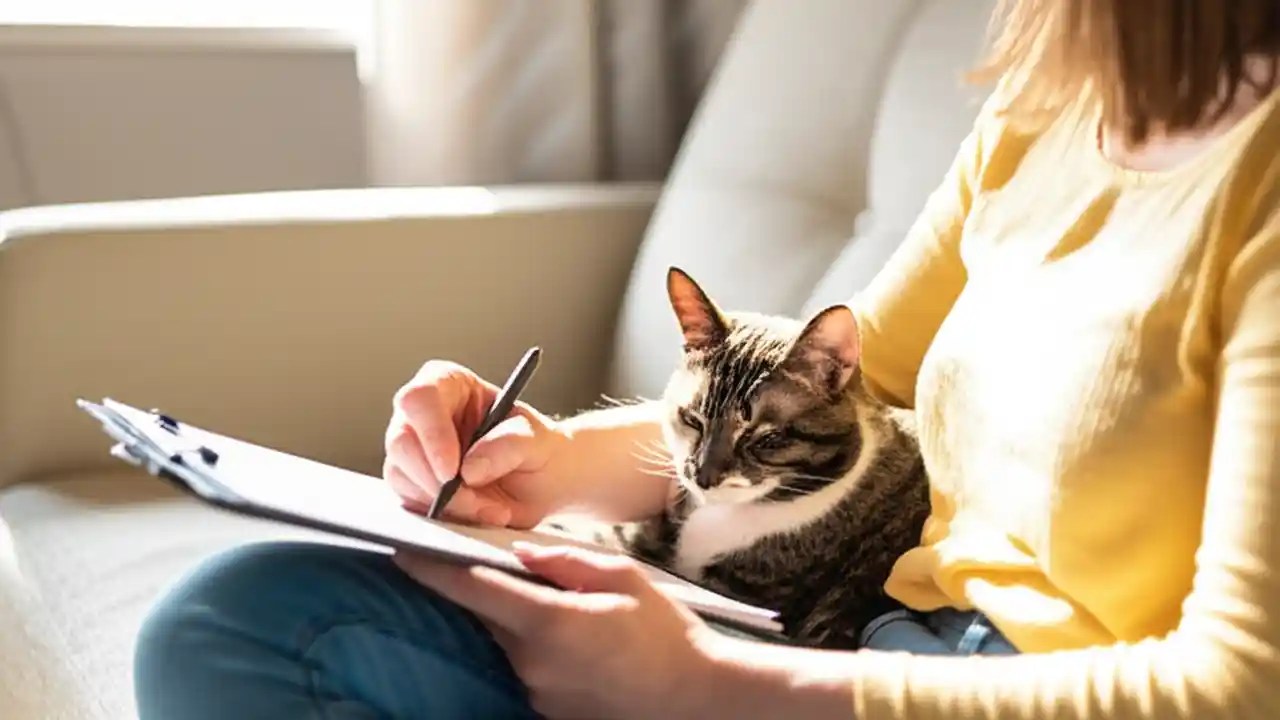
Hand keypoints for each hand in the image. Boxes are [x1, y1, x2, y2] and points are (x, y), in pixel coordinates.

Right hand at [384, 360, 568, 527]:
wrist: (544, 483)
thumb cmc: (538, 449)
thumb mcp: (537, 440)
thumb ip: (508, 445)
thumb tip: (470, 468)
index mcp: (450, 385)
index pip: (421, 397)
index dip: (432, 433)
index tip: (452, 470)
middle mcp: (424, 415)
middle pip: (401, 440)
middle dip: (435, 479)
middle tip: (472, 499)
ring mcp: (414, 450)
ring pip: (401, 475)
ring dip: (445, 502)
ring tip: (489, 507)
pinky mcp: (413, 484)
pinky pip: (410, 502)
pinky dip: (444, 515)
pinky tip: (478, 513)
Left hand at [395, 544, 726, 719]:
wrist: (695, 699)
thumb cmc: (665, 635)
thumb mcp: (624, 579)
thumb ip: (566, 562)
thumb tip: (521, 554)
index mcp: (548, 623)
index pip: (474, 591)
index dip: (433, 570)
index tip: (404, 551)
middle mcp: (532, 663)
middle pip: (491, 618)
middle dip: (495, 593)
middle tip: (521, 573)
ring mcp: (538, 692)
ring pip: (512, 644)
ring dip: (525, 624)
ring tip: (574, 613)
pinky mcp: (548, 711)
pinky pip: (530, 669)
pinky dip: (542, 650)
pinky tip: (580, 645)